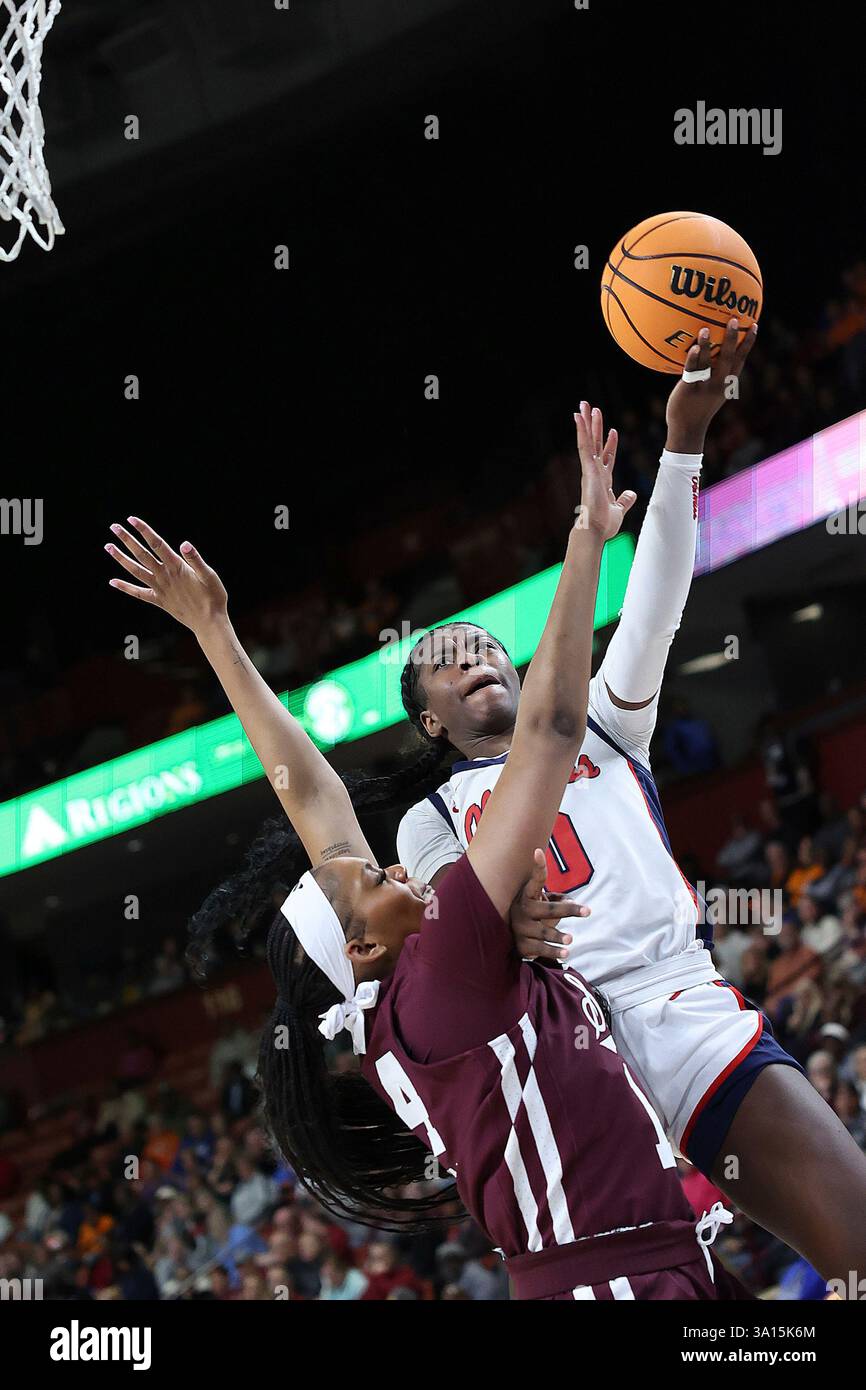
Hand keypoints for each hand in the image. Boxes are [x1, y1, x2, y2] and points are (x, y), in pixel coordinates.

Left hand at [106, 518, 227, 633]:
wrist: (209, 623)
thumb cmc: (213, 597)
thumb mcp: (210, 575)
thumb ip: (196, 559)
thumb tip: (184, 543)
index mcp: (177, 567)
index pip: (157, 544)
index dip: (144, 531)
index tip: (132, 519)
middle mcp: (165, 577)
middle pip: (142, 554)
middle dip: (127, 540)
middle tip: (114, 527)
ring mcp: (160, 589)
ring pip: (136, 571)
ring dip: (121, 558)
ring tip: (108, 547)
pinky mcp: (159, 600)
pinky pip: (138, 593)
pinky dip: (125, 587)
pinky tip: (112, 582)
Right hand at [509, 848, 589, 960]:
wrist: (505, 937)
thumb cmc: (531, 915)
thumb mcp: (541, 904)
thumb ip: (558, 900)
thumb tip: (572, 902)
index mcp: (527, 896)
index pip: (535, 880)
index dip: (537, 866)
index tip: (537, 851)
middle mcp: (522, 910)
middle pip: (548, 909)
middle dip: (568, 910)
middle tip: (588, 911)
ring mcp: (520, 929)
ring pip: (543, 932)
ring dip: (557, 936)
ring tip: (570, 939)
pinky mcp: (521, 946)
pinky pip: (539, 949)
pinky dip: (553, 952)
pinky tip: (565, 954)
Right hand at [574, 401, 636, 539]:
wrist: (595, 530)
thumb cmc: (603, 524)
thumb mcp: (619, 509)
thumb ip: (625, 500)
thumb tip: (631, 493)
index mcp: (603, 480)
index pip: (608, 457)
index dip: (611, 444)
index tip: (613, 431)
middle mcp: (595, 472)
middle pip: (595, 444)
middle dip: (594, 427)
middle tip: (591, 409)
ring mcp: (590, 469)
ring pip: (588, 441)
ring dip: (586, 423)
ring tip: (584, 406)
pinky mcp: (587, 469)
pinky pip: (584, 446)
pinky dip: (581, 431)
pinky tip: (578, 418)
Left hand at [665, 316, 757, 451]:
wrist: (687, 429)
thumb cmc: (697, 406)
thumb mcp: (711, 391)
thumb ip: (713, 373)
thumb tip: (709, 350)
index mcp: (727, 382)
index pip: (741, 359)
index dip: (748, 343)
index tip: (755, 325)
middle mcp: (719, 384)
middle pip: (729, 358)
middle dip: (733, 339)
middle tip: (735, 319)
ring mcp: (705, 387)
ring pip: (709, 364)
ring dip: (708, 346)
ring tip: (706, 328)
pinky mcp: (689, 390)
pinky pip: (692, 372)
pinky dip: (693, 359)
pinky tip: (694, 347)